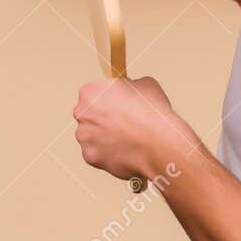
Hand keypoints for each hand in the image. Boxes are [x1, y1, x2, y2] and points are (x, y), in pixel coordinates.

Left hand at [73, 76, 194, 182]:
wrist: (158, 144)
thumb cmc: (152, 113)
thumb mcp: (145, 84)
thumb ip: (129, 86)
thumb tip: (130, 89)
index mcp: (90, 92)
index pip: (94, 94)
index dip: (109, 99)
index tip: (119, 105)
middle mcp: (82, 114)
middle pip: (90, 115)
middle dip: (103, 119)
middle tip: (123, 123)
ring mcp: (84, 137)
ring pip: (92, 136)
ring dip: (105, 137)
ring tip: (127, 139)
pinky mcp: (90, 156)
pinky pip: (98, 154)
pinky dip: (108, 154)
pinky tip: (125, 151)